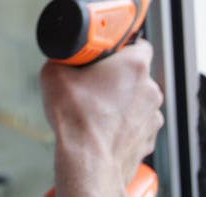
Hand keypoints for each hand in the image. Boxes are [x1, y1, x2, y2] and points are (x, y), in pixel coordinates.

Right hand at [39, 40, 163, 196]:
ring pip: (137, 101)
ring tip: (95, 109)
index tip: (108, 52)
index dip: (121, 47)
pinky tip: (103, 127)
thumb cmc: (77, 120)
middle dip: (117, 77)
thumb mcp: (54, 74)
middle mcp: (149, 89)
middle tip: (94, 83)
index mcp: (134, 66)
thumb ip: (61, 60)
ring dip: (121, 102)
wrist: (87, 162)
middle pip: (136, 74)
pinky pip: (136, 124)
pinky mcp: (148, 138)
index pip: (139, 43)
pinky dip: (123, 125)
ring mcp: (152, 116)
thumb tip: (59, 60)